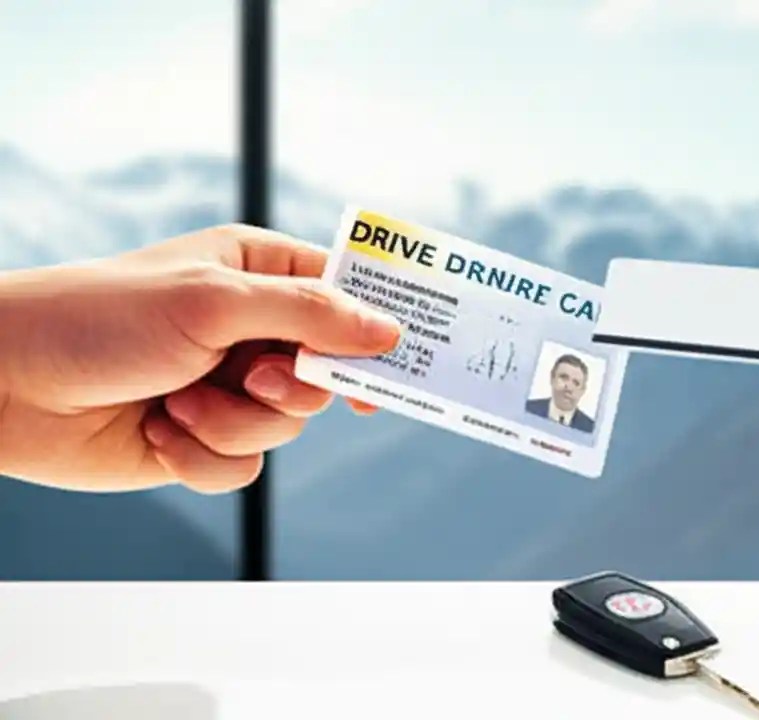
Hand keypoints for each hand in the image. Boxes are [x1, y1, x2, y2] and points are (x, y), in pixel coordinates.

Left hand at [0, 224, 396, 493]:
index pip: (344, 292)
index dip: (375, 326)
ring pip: (289, 424)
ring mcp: (228, 385)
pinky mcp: (204, 437)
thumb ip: (310, 314)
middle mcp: (250, 328)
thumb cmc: (100, 319)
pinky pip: (246, 464)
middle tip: (253, 377)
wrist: (6, 387)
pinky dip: (205, 456)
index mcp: (256, 271)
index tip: (402, 359)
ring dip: (233, 422)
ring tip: (178, 402)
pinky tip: (159, 433)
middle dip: (289, 387)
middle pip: (328, 370)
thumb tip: (389, 331)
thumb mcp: (214, 301)